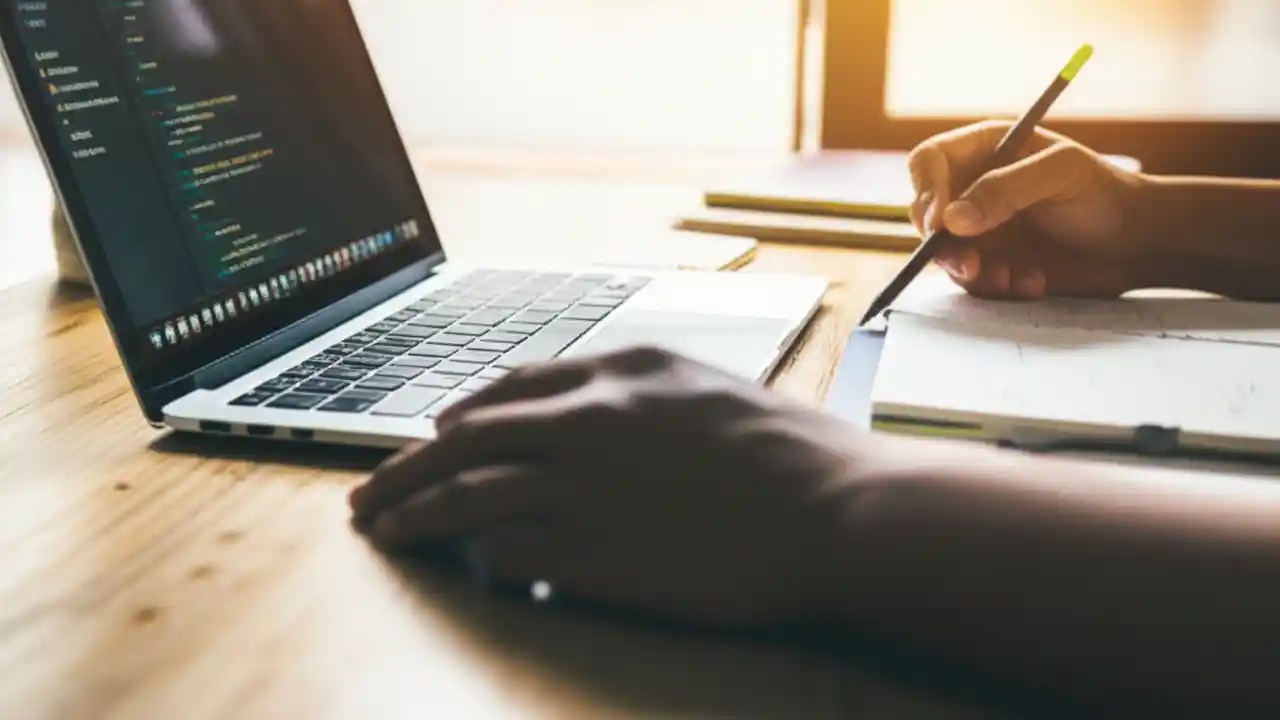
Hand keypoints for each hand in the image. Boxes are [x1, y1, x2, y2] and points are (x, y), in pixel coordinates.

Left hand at [349, 348, 867, 626]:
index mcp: (619, 369)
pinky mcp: (585, 549)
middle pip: (465, 438)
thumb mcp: (709, 392)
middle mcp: (586, 418)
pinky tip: (454, 562)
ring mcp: (580, 483)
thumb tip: (574, 423)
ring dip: (412, 512)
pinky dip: (469, 552)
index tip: (432, 433)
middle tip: (370, 489)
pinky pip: (501, 547)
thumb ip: (634, 398)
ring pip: (464, 493)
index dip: (460, 412)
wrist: (835, 512)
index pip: (511, 386)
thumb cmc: (791, 456)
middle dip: (405, 465)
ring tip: (380, 530)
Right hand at [908, 121, 1147, 299]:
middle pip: (926, 213)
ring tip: (1012, 278)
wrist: (1135, 243)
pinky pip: (971, 281)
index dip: (926, 190)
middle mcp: (972, 188)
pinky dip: (997, 287)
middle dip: (943, 245)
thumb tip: (951, 220)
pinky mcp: (991, 263)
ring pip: (944, 253)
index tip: (940, 224)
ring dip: (973, 272)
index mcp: (984, 150)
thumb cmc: (1103, 194)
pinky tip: (1033, 282)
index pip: (929, 162)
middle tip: (972, 266)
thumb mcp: (1060, 175)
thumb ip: (1005, 189)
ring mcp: (979, 228)